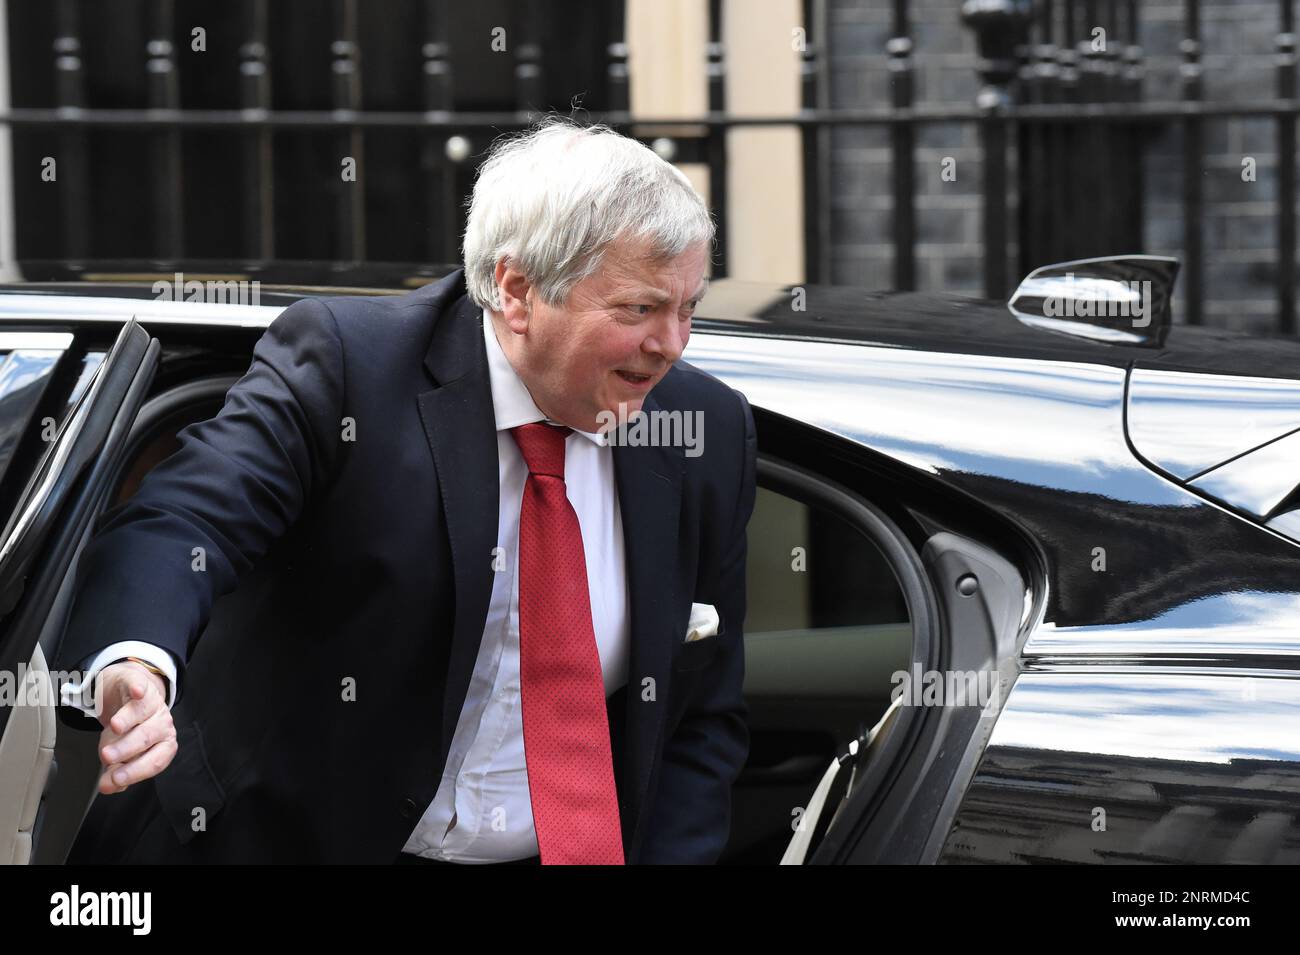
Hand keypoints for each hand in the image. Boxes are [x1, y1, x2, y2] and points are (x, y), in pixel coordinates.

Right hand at [93, 661, 177, 795]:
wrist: (126, 696)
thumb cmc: (128, 729)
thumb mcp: (122, 754)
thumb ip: (116, 771)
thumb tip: (108, 786)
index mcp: (162, 744)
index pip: (155, 761)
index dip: (136, 771)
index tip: (116, 779)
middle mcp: (161, 724)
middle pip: (148, 737)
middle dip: (127, 748)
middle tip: (107, 756)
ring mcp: (152, 702)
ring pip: (143, 713)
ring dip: (129, 720)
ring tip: (115, 728)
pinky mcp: (139, 684)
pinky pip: (141, 686)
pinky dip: (138, 688)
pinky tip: (136, 692)